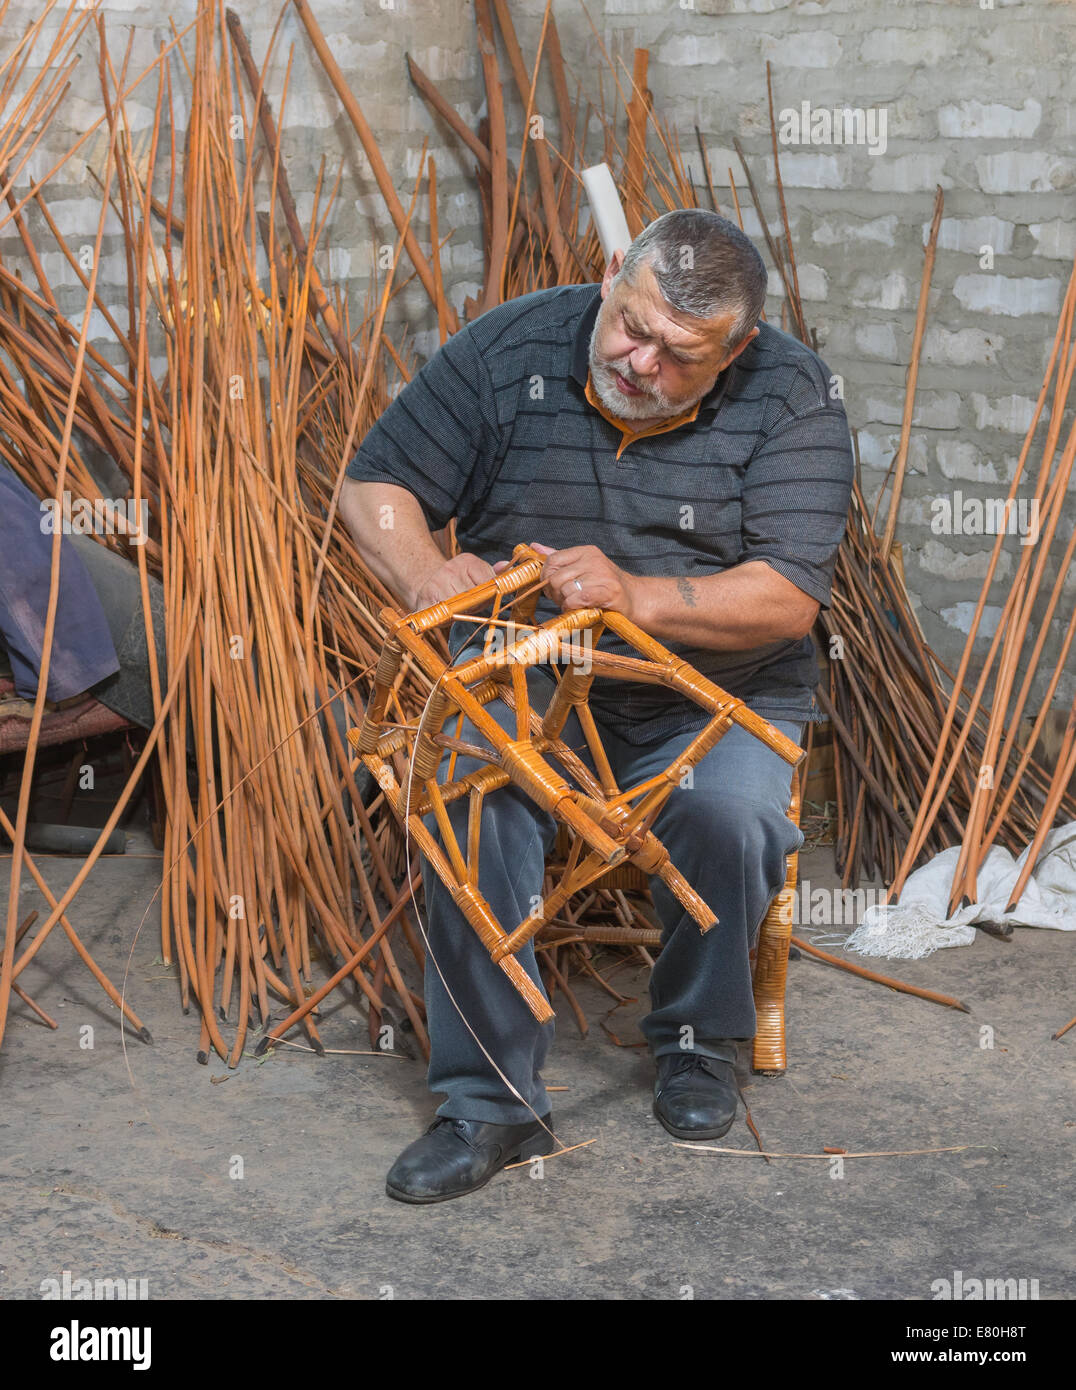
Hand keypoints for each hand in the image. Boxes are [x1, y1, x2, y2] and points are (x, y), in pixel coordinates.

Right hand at [410, 552, 496, 610]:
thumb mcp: (477, 574)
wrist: (426, 582)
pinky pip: (443, 613)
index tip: (484, 598)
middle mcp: (450, 568)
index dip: (488, 595)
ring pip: (459, 606)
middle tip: (470, 606)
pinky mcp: (425, 596)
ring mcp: (437, 581)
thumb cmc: (458, 583)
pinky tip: (446, 612)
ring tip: (457, 608)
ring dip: (461, 612)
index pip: (487, 583)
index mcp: (467, 561)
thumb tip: (508, 567)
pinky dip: (447, 618)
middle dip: (475, 606)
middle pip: (473, 596)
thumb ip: (494, 574)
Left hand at [528, 542, 643, 620]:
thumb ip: (559, 558)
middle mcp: (594, 559)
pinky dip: (573, 607)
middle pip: (555, 577)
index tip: (553, 588)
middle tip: (565, 600)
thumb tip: (534, 547)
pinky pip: (577, 599)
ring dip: (565, 603)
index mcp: (586, 551)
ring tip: (576, 605)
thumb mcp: (583, 568)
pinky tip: (581, 608)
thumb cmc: (606, 587)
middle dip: (555, 594)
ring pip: (564, 590)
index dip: (546, 577)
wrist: (637, 600)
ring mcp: (602, 574)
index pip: (552, 560)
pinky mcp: (608, 591)